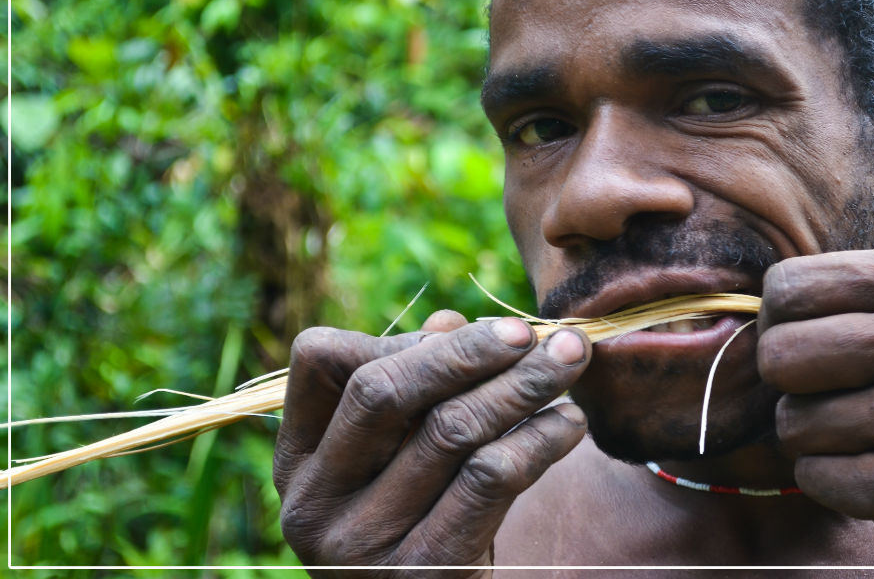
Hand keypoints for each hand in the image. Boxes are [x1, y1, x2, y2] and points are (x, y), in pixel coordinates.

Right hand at [273, 311, 590, 576]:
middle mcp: (313, 503)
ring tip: (571, 362)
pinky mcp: (423, 573)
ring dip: (523, 385)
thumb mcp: (402, 457)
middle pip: (385, 390)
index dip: (398, 337)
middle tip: (533, 332)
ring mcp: (360, 545)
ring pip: (450, 429)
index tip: (465, 328)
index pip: (320, 360)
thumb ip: (418, 387)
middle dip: (469, 350)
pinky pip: (490, 479)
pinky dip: (539, 439)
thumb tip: (450, 322)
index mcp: (299, 459)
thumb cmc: (423, 518)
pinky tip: (570, 424)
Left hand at [756, 247, 873, 557]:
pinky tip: (873, 470)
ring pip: (793, 425)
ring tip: (861, 435)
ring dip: (814, 438)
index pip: (787, 288)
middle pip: (778, 358)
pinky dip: (833, 481)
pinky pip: (819, 479)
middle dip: (789, 383)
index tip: (804, 343)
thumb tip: (778, 297)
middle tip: (822, 394)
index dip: (779, 321)